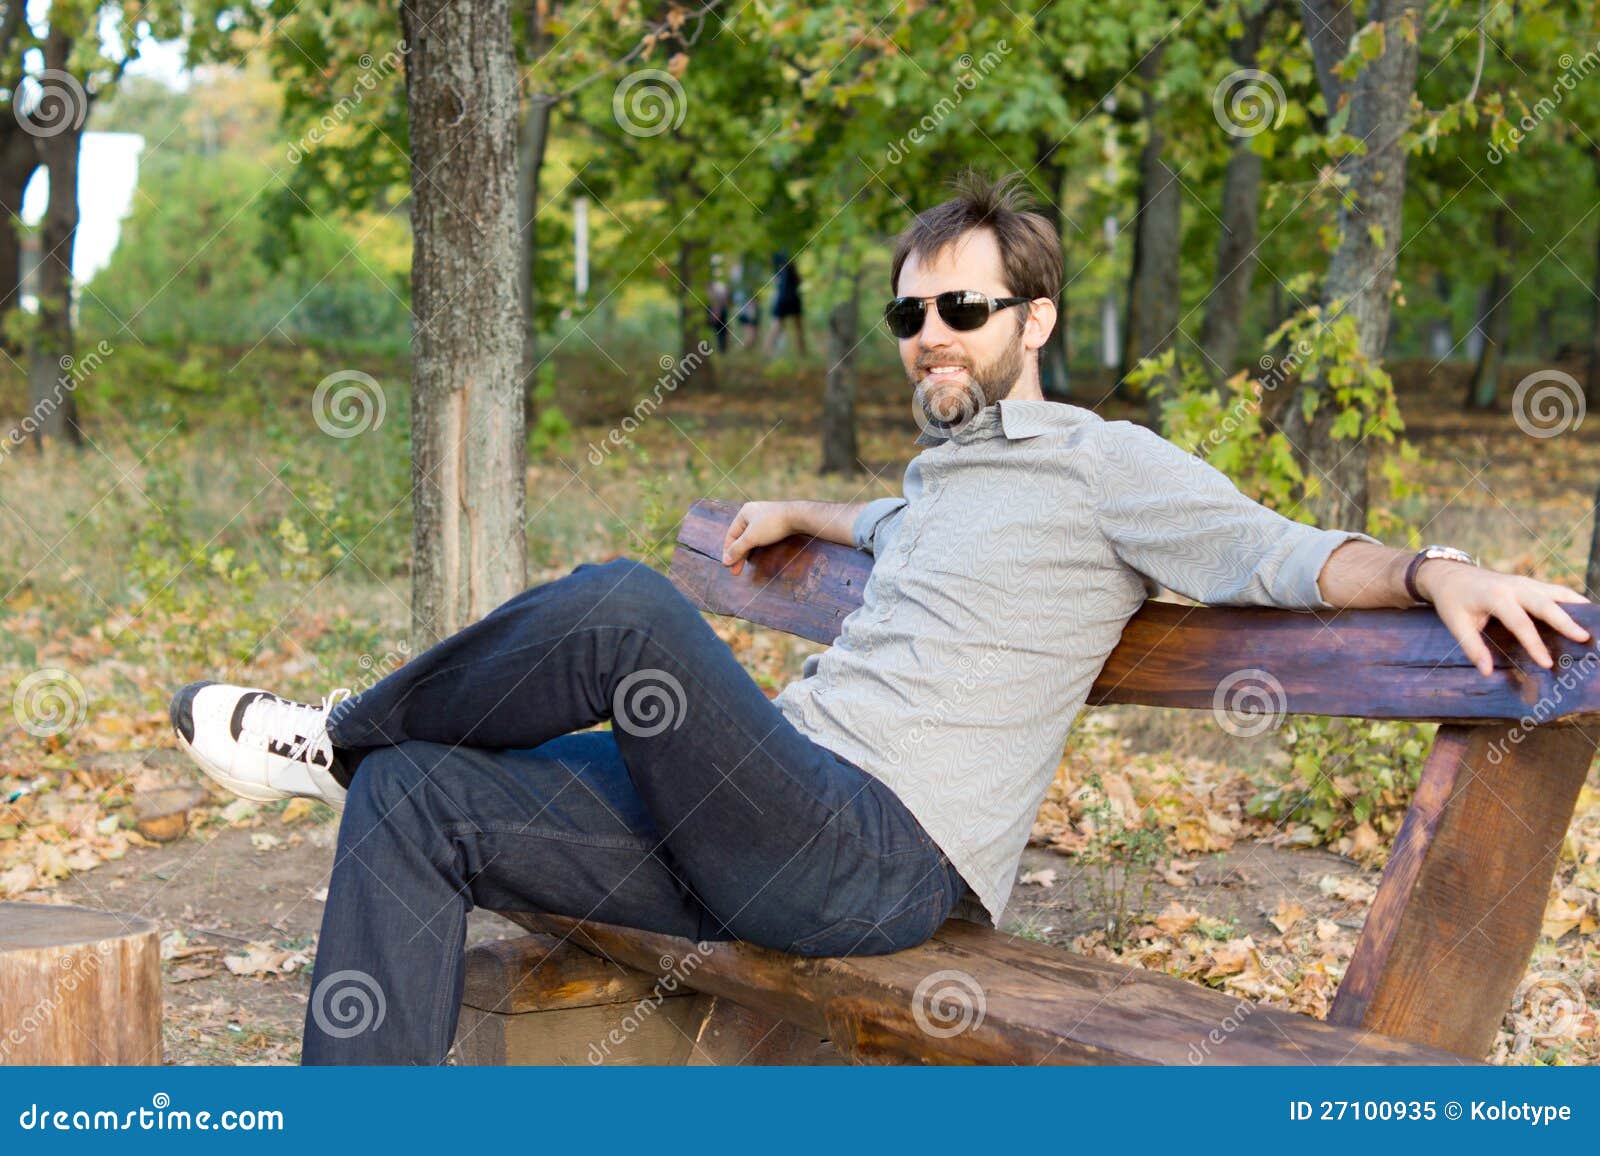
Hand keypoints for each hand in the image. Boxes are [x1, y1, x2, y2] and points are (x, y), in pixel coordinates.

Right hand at [721, 501, 793, 575]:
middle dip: (738, 555)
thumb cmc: (772, 524)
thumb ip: (737, 550)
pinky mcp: (775, 524)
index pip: (731, 535)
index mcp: (744, 513)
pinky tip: (756, 557)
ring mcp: (764, 518)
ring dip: (747, 553)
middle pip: (741, 538)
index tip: (727, 566)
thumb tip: (725, 562)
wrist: (799, 517)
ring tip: (745, 567)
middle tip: (735, 572)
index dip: (728, 551)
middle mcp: (752, 514)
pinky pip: (761, 538)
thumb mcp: (751, 538)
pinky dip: (756, 548)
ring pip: (751, 539)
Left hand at [1418, 559, 1591, 675]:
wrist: (1450, 574)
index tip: (1547, 664)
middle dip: (1565, 622)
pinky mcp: (1530, 583)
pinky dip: (1572, 600)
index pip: (1520, 623)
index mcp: (1495, 597)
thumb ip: (1472, 648)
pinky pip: (1556, 590)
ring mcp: (1525, 582)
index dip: (1534, 644)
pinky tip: (1587, 612)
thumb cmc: (1453, 602)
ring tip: (1592, 626)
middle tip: (1584, 639)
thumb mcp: (1456, 625)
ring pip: (1556, 594)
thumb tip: (1486, 672)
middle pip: (1545, 605)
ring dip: (1576, 609)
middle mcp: (1514, 587)